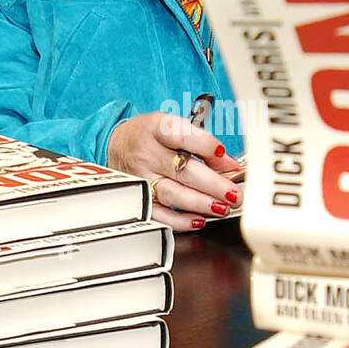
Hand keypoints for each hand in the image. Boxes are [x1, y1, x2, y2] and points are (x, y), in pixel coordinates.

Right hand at [107, 112, 241, 231]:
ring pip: (171, 194)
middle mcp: (145, 154)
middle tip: (233, 193)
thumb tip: (228, 165)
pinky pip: (158, 214)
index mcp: (155, 129)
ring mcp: (139, 178)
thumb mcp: (172, 127)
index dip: (206, 147)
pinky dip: (180, 220)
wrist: (115, 145)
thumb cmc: (150, 137)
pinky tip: (198, 219)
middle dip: (213, 184)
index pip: (181, 136)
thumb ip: (201, 142)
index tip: (227, 158)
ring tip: (222, 207)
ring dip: (200, 203)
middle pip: (181, 170)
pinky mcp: (136, 198)